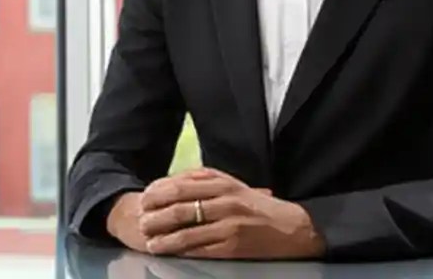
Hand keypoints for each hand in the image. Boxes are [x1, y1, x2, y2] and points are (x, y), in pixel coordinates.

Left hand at [137, 168, 324, 259]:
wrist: (291, 228)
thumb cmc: (256, 206)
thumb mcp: (232, 185)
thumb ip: (203, 180)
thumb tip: (170, 182)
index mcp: (222, 183)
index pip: (180, 186)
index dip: (157, 194)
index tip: (143, 200)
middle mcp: (224, 202)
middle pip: (180, 207)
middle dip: (155, 216)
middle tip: (141, 222)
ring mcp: (229, 225)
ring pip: (187, 231)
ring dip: (163, 238)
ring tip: (149, 242)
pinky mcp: (233, 246)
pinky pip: (200, 249)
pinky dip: (181, 251)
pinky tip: (169, 252)